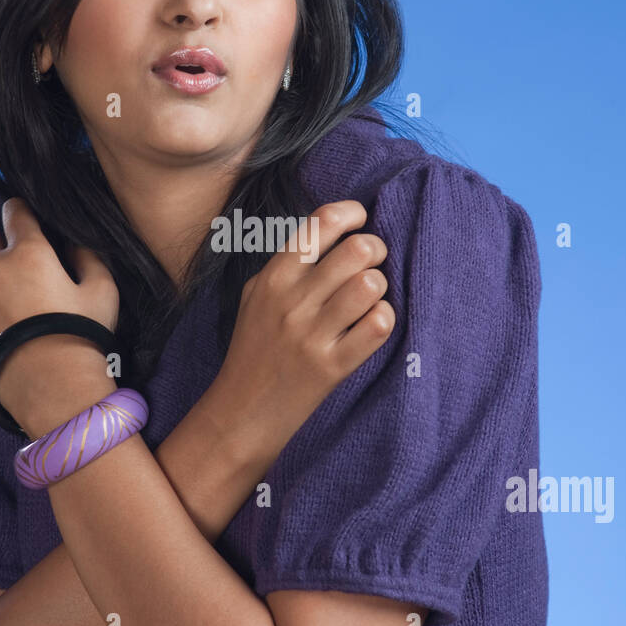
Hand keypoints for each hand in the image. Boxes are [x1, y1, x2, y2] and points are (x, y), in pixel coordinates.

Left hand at [0, 198, 119, 427]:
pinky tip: (5, 327)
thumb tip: (73, 245)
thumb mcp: (103, 290)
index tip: (26, 216)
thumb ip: (89, 256)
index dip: (21, 210)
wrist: (52, 387)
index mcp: (27, 252)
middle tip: (14, 255)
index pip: (15, 212)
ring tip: (11, 297)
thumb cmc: (83, 334)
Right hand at [201, 200, 394, 469]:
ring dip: (380, 286)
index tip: (361, 220)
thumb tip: (333, 230)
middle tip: (373, 262)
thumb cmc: (254, 348)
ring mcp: (312, 334)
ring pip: (370, 284)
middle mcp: (292, 301)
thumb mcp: (255, 296)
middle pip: (356, 250)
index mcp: (273, 277)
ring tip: (370, 296)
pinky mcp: (332, 366)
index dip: (351, 213)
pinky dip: (383, 318)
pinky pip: (377, 325)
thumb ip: (287, 264)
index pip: (320, 224)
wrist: (241, 412)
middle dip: (375, 249)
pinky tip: (372, 323)